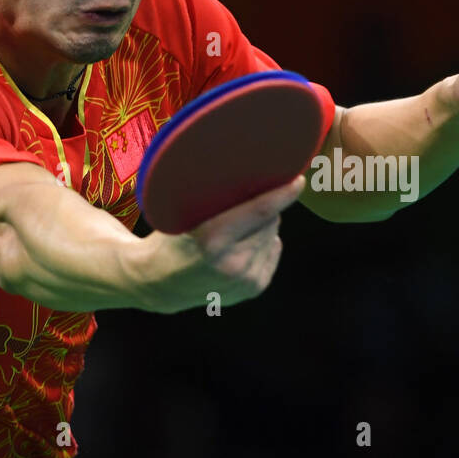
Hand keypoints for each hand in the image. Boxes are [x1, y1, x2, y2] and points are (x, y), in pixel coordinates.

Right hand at [138, 176, 303, 313]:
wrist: (159, 283)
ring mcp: (245, 279)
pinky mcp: (254, 288)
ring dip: (261, 226)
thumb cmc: (170, 236)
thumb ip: (212, 195)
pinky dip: (263, 242)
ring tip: (233, 230)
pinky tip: (240, 246)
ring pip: (272, 234)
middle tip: (237, 207)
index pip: (260, 211)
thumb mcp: (181, 213)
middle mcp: (232, 263)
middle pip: (270, 219)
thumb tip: (248, 168)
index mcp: (212, 240)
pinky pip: (273, 249)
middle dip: (262, 207)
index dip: (282, 193)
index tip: (299, 180)